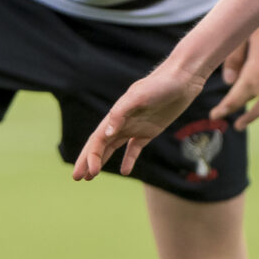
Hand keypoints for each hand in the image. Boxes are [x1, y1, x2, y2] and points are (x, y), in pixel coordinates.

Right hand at [74, 63, 207, 179]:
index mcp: (116, 115)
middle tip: (76, 178)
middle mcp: (122, 122)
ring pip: (113, 147)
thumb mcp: (139, 96)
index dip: (90, 156)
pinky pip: (134, 148)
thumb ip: (121, 113)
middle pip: (100, 145)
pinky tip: (124, 171)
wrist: (181, 80)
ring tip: (92, 176)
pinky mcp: (149, 130)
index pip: (97, 140)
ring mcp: (135, 127)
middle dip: (88, 161)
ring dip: (102, 160)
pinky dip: (128, 159)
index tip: (90, 173)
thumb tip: (106, 134)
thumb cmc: (160, 85)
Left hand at [213, 12, 258, 127]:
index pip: (247, 88)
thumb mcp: (236, 31)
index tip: (216, 113)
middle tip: (227, 122)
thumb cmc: (251, 10)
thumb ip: (232, 57)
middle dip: (245, 113)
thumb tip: (229, 83)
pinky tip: (257, 105)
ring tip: (243, 122)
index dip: (232, 104)